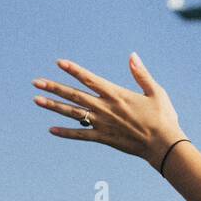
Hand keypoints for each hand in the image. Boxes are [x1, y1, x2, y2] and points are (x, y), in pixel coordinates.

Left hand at [34, 53, 186, 167]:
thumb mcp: (156, 92)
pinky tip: (51, 130)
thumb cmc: (163, 117)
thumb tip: (132, 55)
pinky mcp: (104, 138)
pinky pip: (81, 135)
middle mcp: (106, 108)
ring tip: (37, 100)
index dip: (74, 70)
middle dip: (54, 87)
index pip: (90, 80)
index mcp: (117, 95)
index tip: (59, 63)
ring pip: (73, 113)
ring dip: (54, 106)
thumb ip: (141, 74)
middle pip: (75, 95)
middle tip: (36, 82)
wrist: (164, 145)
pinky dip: (66, 132)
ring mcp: (103, 124)